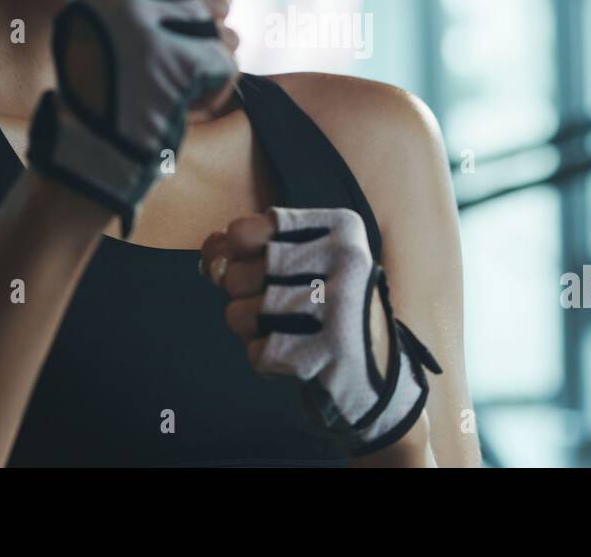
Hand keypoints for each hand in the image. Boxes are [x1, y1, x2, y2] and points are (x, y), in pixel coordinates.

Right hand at [27, 0, 237, 236]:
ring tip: (182, 79)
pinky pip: (225, 60)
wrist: (92, 146)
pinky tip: (185, 102)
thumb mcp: (111, 16)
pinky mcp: (174, 61)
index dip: (185, 0)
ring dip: (215, 53)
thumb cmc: (110, 78)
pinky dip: (216, 87)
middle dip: (208, 25)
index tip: (155, 33)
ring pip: (219, 22)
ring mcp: (143, 24)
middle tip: (176, 58)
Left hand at [199, 207, 442, 456]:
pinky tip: (295, 348)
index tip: (256, 261)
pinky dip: (266, 356)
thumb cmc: (328, 300)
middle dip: (243, 294)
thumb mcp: (302, 257)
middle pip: (237, 276)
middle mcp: (344, 259)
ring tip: (283, 325)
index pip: (245, 231)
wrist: (379, 363)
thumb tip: (211, 256)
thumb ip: (250, 248)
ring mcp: (338, 306)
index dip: (235, 253)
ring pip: (240, 315)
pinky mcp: (330, 352)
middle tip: (277, 300)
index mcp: (339, 227)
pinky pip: (257, 353)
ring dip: (251, 328)